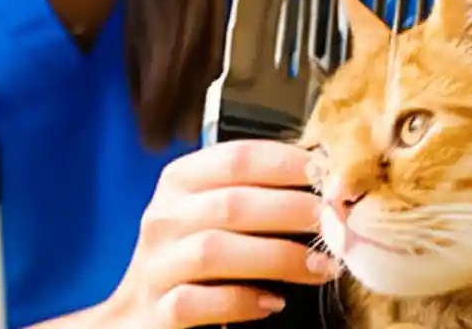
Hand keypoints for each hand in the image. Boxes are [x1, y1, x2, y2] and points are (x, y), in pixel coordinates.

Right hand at [105, 139, 336, 327]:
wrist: (136, 314)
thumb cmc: (189, 255)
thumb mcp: (209, 213)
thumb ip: (253, 195)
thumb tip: (324, 181)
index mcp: (180, 181)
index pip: (235, 158)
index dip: (286, 163)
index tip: (327, 174)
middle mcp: (164, 217)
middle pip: (231, 204)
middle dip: (291, 211)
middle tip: (334, 223)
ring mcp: (156, 265)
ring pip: (215, 251)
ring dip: (277, 257)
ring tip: (321, 266)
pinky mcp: (157, 310)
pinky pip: (198, 301)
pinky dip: (241, 301)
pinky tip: (273, 302)